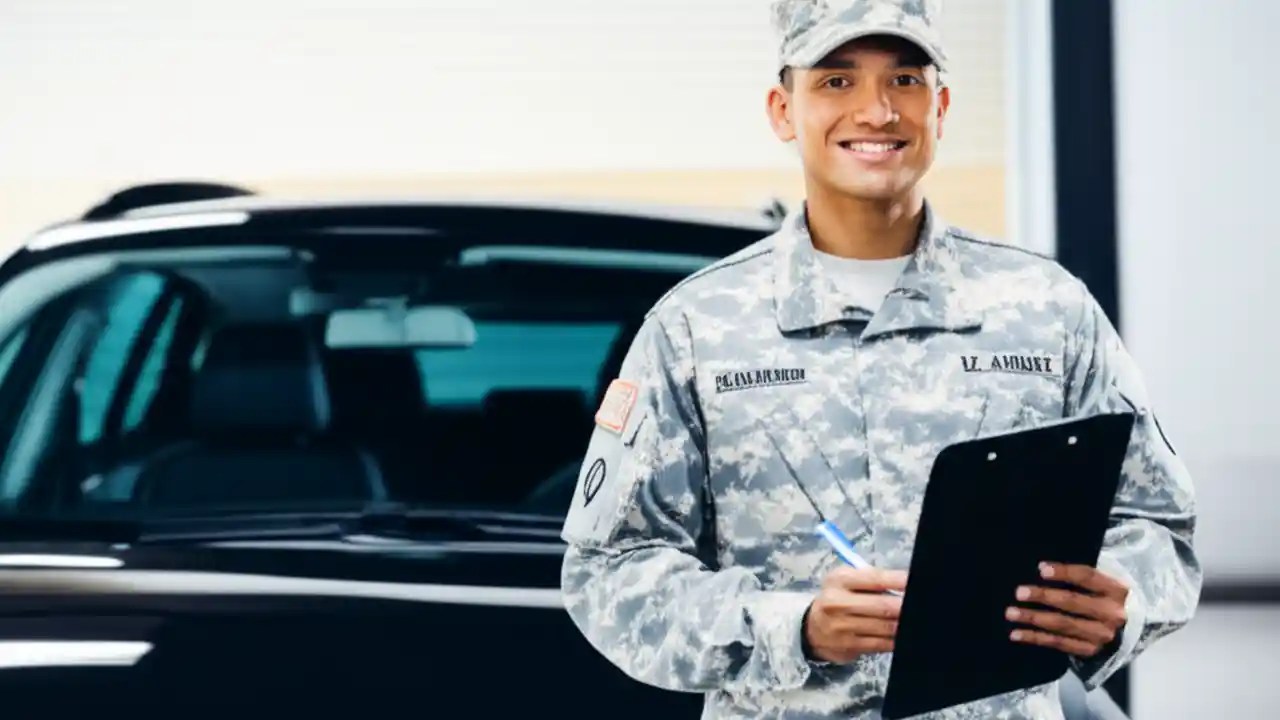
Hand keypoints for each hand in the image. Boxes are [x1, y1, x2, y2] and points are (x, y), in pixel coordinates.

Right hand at [803, 566, 907, 662]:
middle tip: (920, 605)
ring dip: (902, 624)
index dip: (898, 581)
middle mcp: (837, 602)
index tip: (913, 582)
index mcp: (839, 580)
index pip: (874, 579)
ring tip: (914, 619)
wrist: (813, 628)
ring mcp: (843, 626)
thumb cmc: (837, 598)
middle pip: (882, 606)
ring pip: (884, 626)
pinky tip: (902, 634)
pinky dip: (895, 639)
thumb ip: (872, 580)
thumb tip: (905, 584)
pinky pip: (881, 643)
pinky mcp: (850, 645)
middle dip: (904, 606)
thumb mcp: (846, 581)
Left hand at [1007, 562, 1128, 657]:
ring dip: (1033, 619)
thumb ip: (1078, 576)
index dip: (1064, 572)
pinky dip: (1035, 638)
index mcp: (1116, 590)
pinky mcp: (1089, 651)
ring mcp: (1101, 635)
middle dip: (1043, 596)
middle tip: (1019, 592)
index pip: (1088, 577)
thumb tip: (1041, 568)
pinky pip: (1058, 643)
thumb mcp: (1101, 582)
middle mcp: (1112, 614)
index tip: (1040, 569)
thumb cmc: (1102, 596)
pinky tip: (1015, 634)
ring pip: (1062, 625)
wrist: (1126, 629)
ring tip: (1010, 613)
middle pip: (1072, 602)